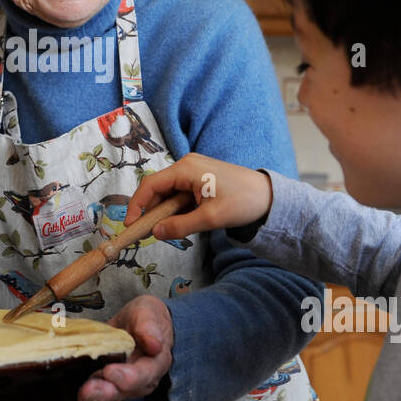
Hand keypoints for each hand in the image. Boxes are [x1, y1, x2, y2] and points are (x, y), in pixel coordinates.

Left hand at [77, 296, 173, 400]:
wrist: (142, 325)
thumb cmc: (146, 319)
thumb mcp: (149, 312)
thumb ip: (149, 326)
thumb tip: (155, 343)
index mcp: (155, 362)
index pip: (143, 374)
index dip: (127, 376)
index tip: (110, 371)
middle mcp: (141, 380)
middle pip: (125, 391)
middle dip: (105, 392)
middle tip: (87, 389)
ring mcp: (124, 386)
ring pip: (111, 398)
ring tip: (81, 397)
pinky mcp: (110, 387)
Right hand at [124, 152, 271, 241]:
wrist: (269, 196)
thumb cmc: (243, 202)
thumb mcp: (210, 219)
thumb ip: (180, 226)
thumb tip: (155, 233)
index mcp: (186, 169)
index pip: (150, 185)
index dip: (137, 205)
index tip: (131, 225)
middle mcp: (186, 165)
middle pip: (157, 189)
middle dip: (150, 211)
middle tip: (146, 234)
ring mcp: (193, 171)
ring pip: (168, 193)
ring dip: (164, 212)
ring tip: (164, 231)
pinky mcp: (199, 179)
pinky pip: (179, 194)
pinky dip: (176, 209)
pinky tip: (179, 222)